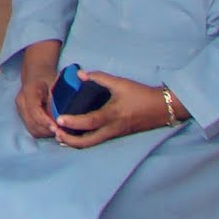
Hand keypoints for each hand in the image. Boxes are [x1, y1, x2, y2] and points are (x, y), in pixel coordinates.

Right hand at [14, 39, 61, 138]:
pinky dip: (43, 131)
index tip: (58, 129)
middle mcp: (21, 102)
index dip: (46, 122)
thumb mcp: (55, 84)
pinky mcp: (22, 114)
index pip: (35, 112)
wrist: (36, 73)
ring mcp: (20, 109)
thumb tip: (61, 117)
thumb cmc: (48, 77)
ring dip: (45, 132)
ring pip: (32, 129)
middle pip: (32, 124)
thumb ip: (56, 100)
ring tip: (59, 131)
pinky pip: (32, 128)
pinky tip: (52, 128)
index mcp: (28, 92)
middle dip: (47, 130)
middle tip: (62, 132)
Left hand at [52, 71, 174, 147]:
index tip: (59, 119)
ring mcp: (115, 134)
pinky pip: (98, 141)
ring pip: (92, 144)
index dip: (73, 122)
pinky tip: (75, 135)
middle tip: (55, 132)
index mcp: (113, 115)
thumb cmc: (141, 94)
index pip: (90, 122)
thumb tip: (79, 74)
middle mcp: (113, 128)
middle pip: (88, 142)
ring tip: (60, 135)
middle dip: (70, 140)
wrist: (162, 108)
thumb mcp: (120, 83)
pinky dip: (84, 140)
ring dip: (75, 142)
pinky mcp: (117, 135)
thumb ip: (99, 77)